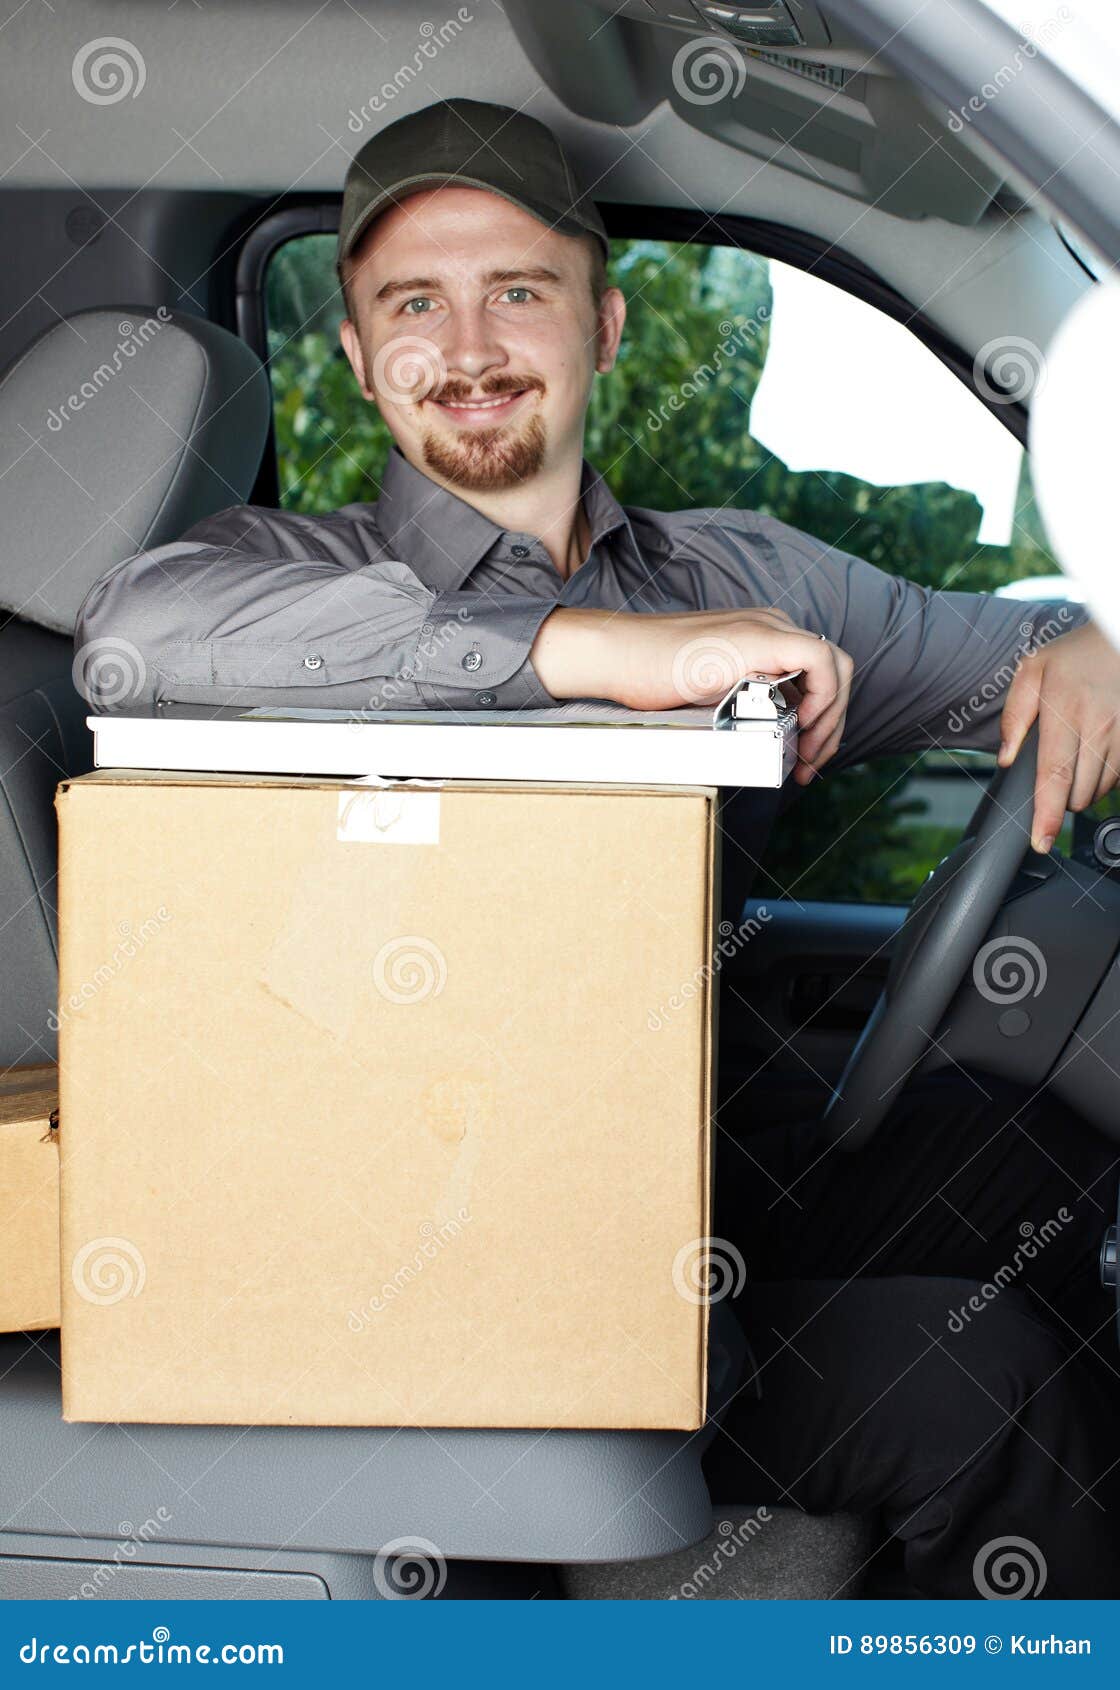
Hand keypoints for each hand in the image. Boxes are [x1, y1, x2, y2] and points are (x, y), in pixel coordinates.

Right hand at [531, 606, 852, 784]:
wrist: (619, 656)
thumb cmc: (650, 677)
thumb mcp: (710, 692)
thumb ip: (742, 701)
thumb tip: (768, 740)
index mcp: (763, 635)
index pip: (819, 671)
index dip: (825, 716)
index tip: (807, 755)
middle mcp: (772, 625)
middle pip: (835, 670)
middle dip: (833, 723)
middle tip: (812, 763)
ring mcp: (768, 628)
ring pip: (836, 666)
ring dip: (831, 718)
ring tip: (808, 756)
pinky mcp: (761, 638)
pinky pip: (821, 663)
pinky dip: (824, 698)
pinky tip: (804, 728)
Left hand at [998, 620, 1119, 850]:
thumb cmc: (1075, 656)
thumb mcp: (1031, 672)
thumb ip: (1014, 716)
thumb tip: (1004, 757)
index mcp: (1064, 711)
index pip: (1053, 775)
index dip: (1047, 815)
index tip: (1041, 840)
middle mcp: (1098, 725)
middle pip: (1078, 792)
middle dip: (1060, 799)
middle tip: (1053, 773)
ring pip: (1100, 789)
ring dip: (1083, 788)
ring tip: (1075, 757)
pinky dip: (1105, 778)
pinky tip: (1096, 754)